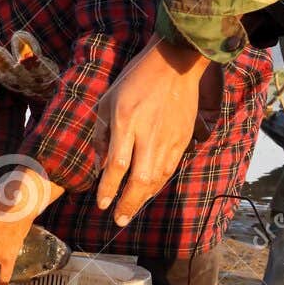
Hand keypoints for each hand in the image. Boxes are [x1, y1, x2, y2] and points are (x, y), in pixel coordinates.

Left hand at [94, 37, 211, 225]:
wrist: (175, 64)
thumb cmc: (136, 80)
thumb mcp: (108, 101)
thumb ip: (103, 134)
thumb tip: (101, 165)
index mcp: (127, 123)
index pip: (117, 165)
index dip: (108, 189)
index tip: (102, 204)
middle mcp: (149, 135)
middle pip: (139, 179)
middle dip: (128, 204)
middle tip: (118, 220)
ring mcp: (169, 139)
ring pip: (157, 179)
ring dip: (143, 199)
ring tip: (130, 212)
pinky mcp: (182, 139)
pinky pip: (169, 170)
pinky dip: (157, 185)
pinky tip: (148, 193)